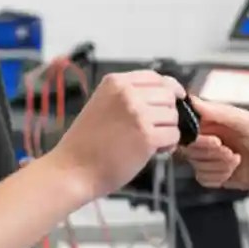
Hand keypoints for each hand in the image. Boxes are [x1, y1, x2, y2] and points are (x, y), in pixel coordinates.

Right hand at [50, 70, 184, 199]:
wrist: (72, 170)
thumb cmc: (86, 143)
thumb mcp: (102, 104)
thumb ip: (128, 96)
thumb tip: (164, 93)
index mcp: (115, 82)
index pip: (155, 77)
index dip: (169, 88)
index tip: (175, 98)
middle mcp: (127, 94)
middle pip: (168, 95)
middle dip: (167, 112)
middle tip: (157, 128)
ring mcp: (138, 114)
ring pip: (173, 116)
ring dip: (168, 129)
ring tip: (153, 142)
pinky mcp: (146, 137)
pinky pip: (174, 135)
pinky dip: (168, 145)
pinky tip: (155, 151)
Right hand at [178, 98, 248, 190]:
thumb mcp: (243, 120)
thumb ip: (216, 111)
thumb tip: (191, 100)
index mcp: (208, 121)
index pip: (186, 127)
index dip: (196, 138)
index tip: (215, 140)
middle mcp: (204, 138)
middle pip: (189, 149)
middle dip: (211, 153)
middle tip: (229, 150)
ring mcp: (208, 157)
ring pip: (196, 165)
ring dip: (218, 165)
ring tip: (236, 159)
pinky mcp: (213, 174)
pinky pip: (203, 178)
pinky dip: (218, 176)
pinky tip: (232, 170)